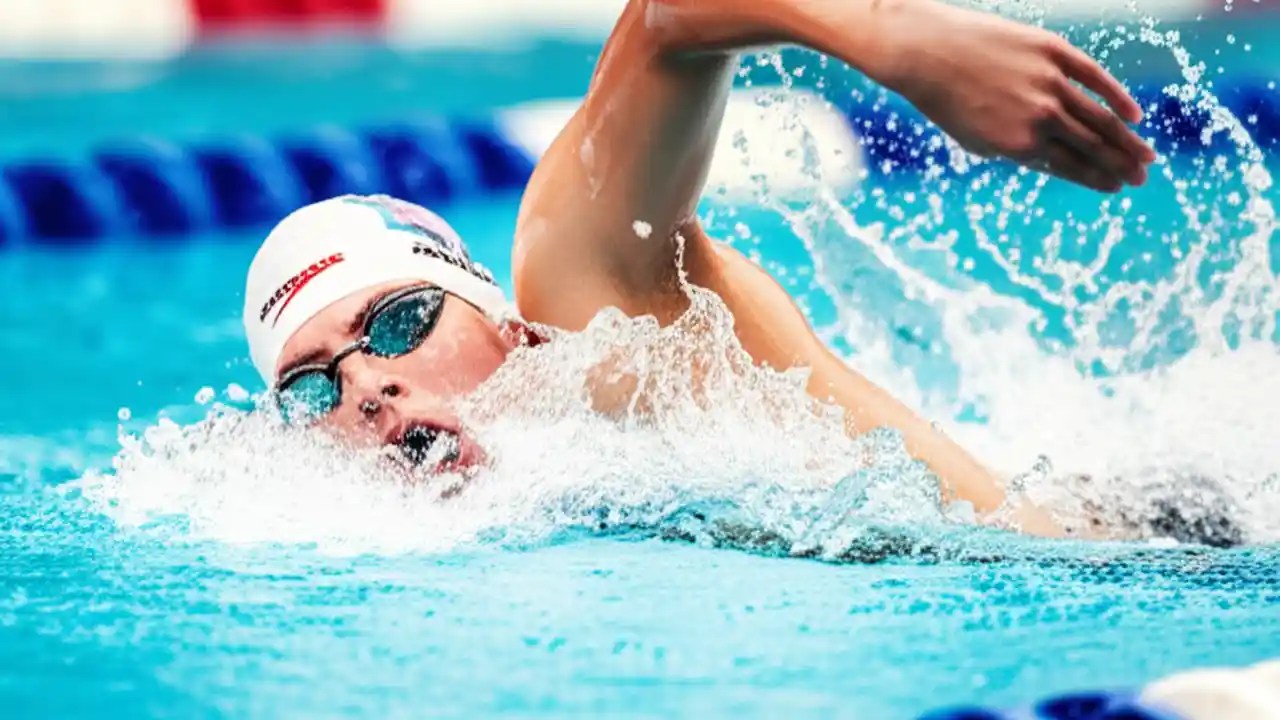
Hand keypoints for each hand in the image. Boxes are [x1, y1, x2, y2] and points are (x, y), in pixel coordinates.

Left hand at [872, 0, 1155, 191]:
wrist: (927, 53)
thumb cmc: (946, 101)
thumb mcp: (977, 139)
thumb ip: (1016, 151)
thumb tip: (1051, 159)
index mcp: (1019, 146)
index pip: (1070, 167)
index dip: (1096, 179)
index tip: (1116, 188)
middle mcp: (1039, 117)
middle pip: (1091, 146)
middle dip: (1120, 166)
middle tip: (1142, 179)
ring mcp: (1048, 82)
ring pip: (1099, 117)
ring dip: (1126, 140)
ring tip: (1146, 156)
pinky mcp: (1051, 51)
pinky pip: (1093, 75)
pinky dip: (1116, 96)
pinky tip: (1134, 115)